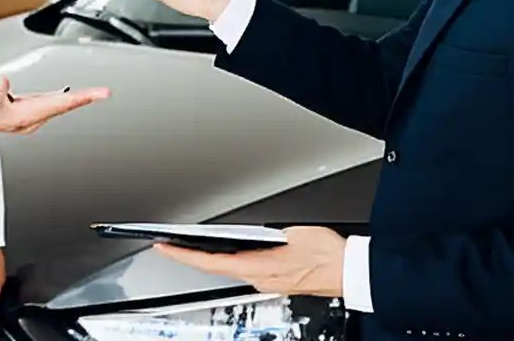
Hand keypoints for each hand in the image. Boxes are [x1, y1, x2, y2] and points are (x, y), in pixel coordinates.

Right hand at [0, 76, 108, 134]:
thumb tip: (5, 86)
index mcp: (20, 116)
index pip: (58, 104)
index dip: (81, 98)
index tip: (100, 95)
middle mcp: (25, 120)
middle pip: (61, 107)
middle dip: (82, 99)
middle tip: (103, 92)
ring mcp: (22, 117)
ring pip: (53, 107)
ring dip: (71, 101)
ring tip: (90, 94)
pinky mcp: (18, 111)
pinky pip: (45, 104)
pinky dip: (57, 99)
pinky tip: (62, 96)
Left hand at [154, 227, 346, 296]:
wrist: (349, 271)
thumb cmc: (328, 254)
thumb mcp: (292, 231)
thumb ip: (268, 232)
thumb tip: (259, 231)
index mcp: (258, 266)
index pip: (209, 262)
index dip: (182, 255)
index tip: (164, 248)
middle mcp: (260, 278)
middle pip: (216, 267)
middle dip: (192, 256)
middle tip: (171, 245)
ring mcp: (268, 282)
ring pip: (231, 268)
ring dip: (213, 258)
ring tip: (194, 245)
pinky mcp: (278, 282)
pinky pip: (247, 270)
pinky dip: (232, 260)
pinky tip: (228, 252)